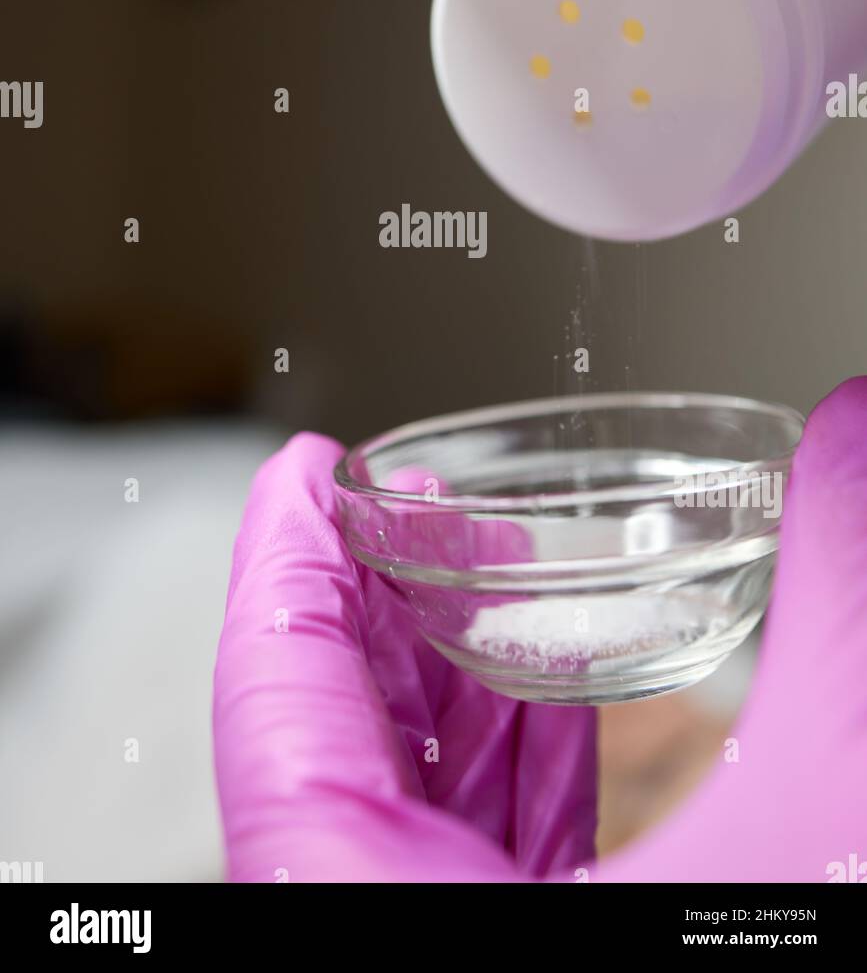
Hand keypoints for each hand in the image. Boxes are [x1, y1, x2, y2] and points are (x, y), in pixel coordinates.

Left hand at [214, 378, 866, 881]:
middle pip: (330, 736)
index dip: (282, 564)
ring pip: (399, 798)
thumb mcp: (818, 821)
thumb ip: (832, 625)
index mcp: (387, 911)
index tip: (302, 470)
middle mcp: (394, 929)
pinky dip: (501, 763)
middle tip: (416, 504)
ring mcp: (450, 945)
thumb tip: (855, 438)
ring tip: (476, 572)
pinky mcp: (517, 958)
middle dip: (374, 597)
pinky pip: (467, 849)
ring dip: (442, 680)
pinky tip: (545, 704)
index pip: (275, 704)